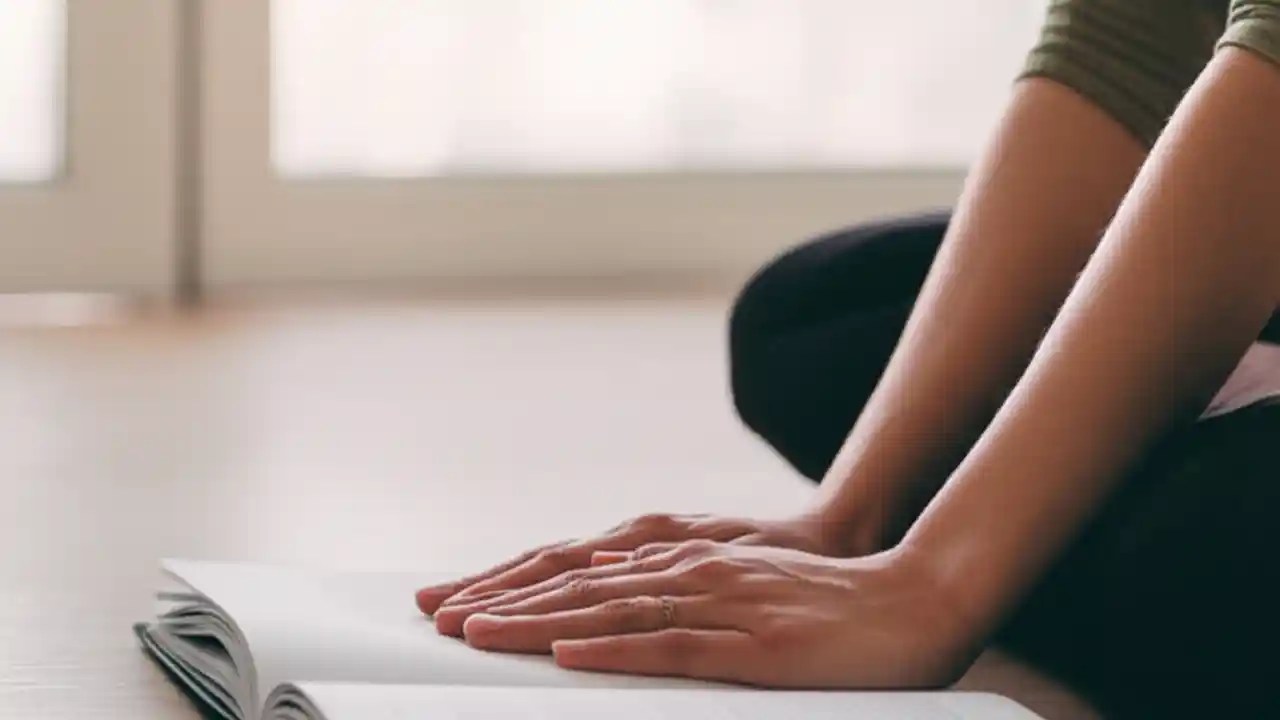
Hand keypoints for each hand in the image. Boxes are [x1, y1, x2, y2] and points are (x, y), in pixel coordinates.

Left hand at [442, 541, 975, 688]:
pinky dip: (618, 650)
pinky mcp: (756, 643)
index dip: (515, 582)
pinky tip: (574, 654)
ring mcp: (723, 602)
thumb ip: (680, 595)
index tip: (456, 599)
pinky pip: (675, 646)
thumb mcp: (739, 589)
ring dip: (541, 621)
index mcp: (685, 558)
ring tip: (481, 632)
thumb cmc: (824, 602)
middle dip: (505, 598)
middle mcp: (692, 569)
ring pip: (613, 610)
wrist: (912, 601)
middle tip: (438, 615)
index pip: (582, 569)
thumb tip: (615, 613)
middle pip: (581, 583)